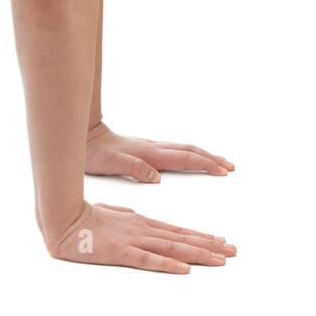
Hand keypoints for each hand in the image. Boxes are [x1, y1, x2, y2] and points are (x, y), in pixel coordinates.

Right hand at [48, 201, 236, 273]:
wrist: (62, 217)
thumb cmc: (83, 216)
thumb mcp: (112, 213)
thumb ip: (129, 217)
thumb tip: (140, 218)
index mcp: (140, 221)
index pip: (176, 231)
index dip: (201, 237)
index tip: (221, 241)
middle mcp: (142, 229)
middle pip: (181, 239)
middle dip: (209, 245)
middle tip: (233, 251)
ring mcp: (132, 240)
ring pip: (172, 248)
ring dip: (198, 254)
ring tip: (221, 259)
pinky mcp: (120, 252)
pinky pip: (147, 260)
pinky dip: (167, 264)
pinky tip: (184, 269)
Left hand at [85, 122, 234, 180]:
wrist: (85, 138)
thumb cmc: (96, 153)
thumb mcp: (112, 163)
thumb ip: (134, 169)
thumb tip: (157, 177)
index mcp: (150, 154)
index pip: (184, 158)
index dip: (205, 164)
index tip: (223, 171)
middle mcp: (153, 148)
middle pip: (189, 151)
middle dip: (211, 158)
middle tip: (230, 167)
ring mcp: (151, 147)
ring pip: (183, 149)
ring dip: (203, 155)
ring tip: (219, 162)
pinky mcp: (146, 149)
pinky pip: (174, 151)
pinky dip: (190, 154)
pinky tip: (191, 159)